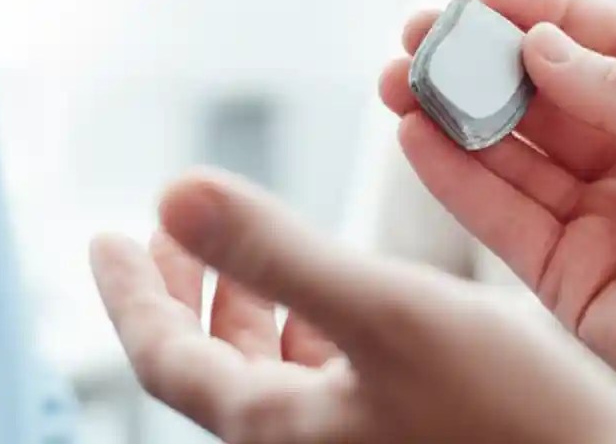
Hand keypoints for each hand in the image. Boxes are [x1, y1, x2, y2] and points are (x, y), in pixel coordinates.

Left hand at [90, 169, 615, 443]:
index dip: (128, 293)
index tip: (104, 238)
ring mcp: (354, 441)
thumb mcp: (387, 316)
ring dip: (245, 306)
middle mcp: (308, 442)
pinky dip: (308, 323)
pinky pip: (325, 374)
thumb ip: (278, 255)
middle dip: (183, 294)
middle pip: (212, 367)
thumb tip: (172, 195)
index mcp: (280, 426)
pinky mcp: (402, 432)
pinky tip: (337, 298)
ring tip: (241, 258)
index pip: (163, 358)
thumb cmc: (511, 420)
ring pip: (270, 371)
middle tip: (164, 239)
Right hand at [382, 0, 615, 443]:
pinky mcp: (569, 278)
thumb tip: (538, 46)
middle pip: (541, 98)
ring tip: (397, 79)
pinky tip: (415, 136)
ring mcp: (599, 220)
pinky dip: (454, 177)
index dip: (546, 14)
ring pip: (509, 157)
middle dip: (481, 63)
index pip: (602, 46)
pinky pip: (501, 219)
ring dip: (452, 115)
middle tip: (420, 34)